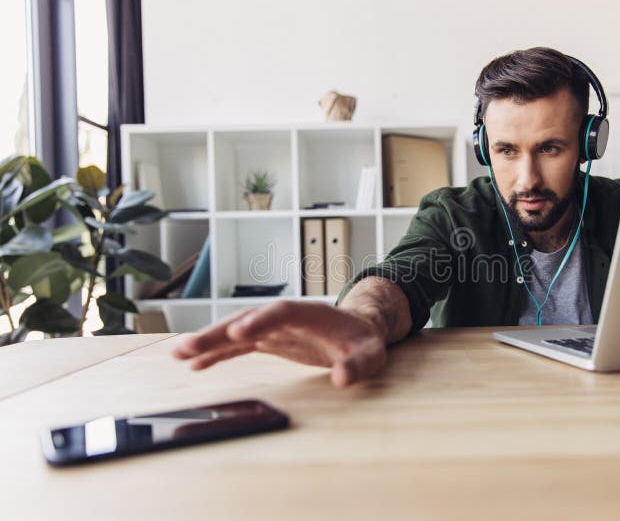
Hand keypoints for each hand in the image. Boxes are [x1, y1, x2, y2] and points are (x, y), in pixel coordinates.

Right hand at [172, 300, 387, 387]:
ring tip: (178, 354)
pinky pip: (237, 346)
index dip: (261, 319)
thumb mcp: (371, 355)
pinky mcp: (269, 340)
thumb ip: (359, 365)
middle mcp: (286, 317)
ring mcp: (274, 328)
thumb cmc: (364, 342)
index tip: (240, 332)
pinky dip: (216, 354)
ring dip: (208, 341)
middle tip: (191, 345)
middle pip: (248, 318)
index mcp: (312, 314)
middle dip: (220, 332)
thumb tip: (342, 379)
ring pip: (236, 331)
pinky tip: (194, 364)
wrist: (357, 331)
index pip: (283, 311)